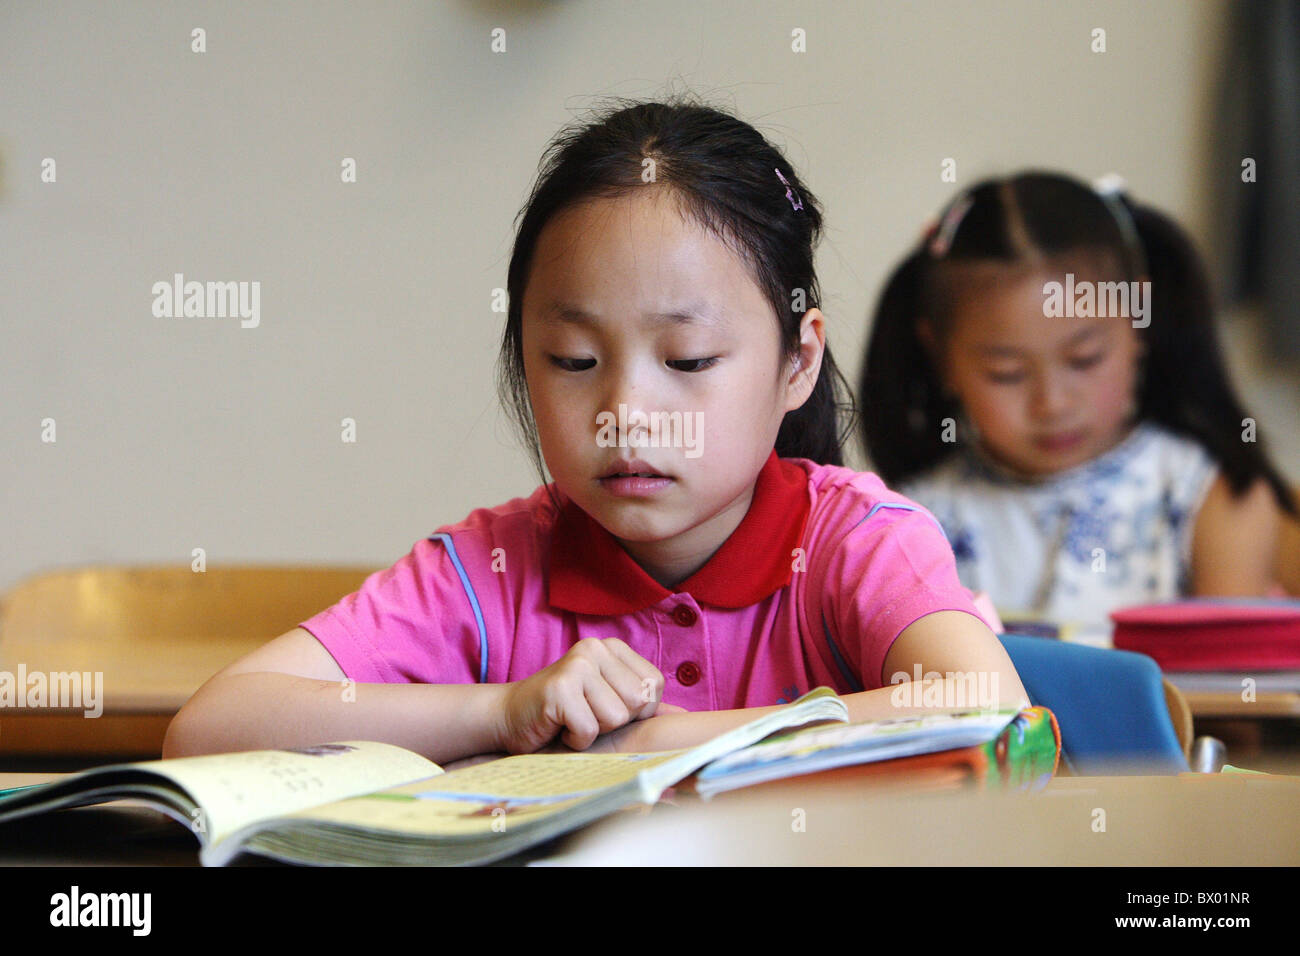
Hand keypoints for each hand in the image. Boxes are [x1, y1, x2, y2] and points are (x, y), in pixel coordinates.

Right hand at [496, 638, 669, 753]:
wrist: (510, 717)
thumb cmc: (564, 714)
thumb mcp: (608, 704)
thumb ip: (644, 708)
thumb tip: (686, 718)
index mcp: (613, 647)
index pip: (654, 687)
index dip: (636, 711)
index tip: (605, 708)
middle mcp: (595, 648)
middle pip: (638, 702)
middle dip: (615, 722)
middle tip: (587, 715)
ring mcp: (577, 664)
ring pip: (616, 717)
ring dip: (594, 731)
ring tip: (572, 720)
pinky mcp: (559, 688)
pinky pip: (589, 730)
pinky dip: (575, 740)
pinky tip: (559, 728)